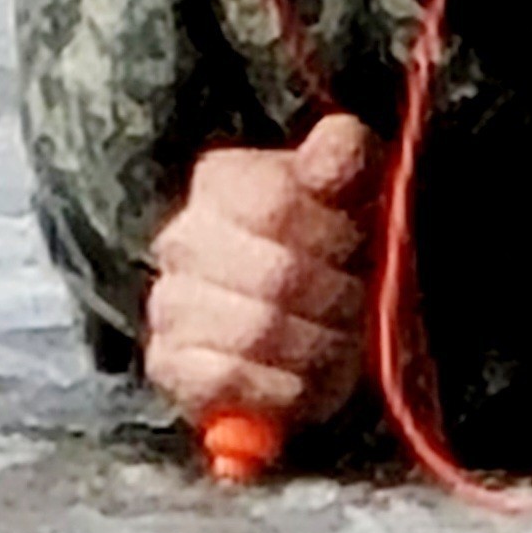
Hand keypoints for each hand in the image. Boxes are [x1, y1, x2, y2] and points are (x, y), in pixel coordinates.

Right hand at [143, 114, 380, 452]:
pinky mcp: (167, 365)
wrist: (300, 326)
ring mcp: (169, 304)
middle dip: (340, 298)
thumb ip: (349, 162)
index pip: (279, 201)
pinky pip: (228, 382)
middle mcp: (183, 239)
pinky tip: (301, 378)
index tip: (364, 250)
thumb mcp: (358, 195)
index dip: (338, 234)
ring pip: (257, 332)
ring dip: (319, 346)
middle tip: (360, 305)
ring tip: (339, 341)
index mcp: (224, 182)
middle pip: (279, 275)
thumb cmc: (335, 253)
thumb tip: (336, 144)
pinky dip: (281, 389)